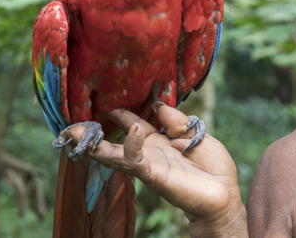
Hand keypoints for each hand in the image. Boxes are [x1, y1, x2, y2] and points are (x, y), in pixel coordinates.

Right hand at [67, 105, 247, 236]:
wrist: (224, 194)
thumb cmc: (212, 166)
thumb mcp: (196, 133)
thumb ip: (176, 120)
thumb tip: (158, 104)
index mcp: (158, 140)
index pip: (132, 123)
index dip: (118, 113)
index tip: (103, 101)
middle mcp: (148, 153)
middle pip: (112, 142)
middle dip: (90, 135)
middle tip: (70, 125)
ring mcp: (148, 166)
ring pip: (114, 155)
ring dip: (96, 145)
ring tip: (78, 130)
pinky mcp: (154, 177)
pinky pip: (137, 162)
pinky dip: (132, 147)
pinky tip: (133, 132)